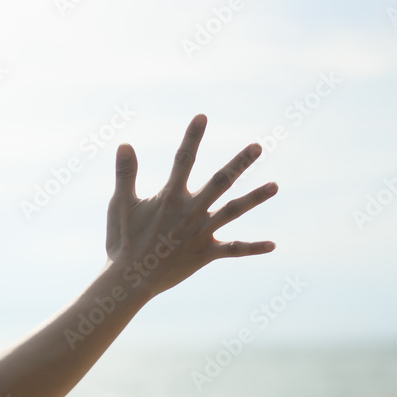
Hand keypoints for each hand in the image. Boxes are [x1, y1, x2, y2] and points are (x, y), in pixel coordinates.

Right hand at [107, 114, 277, 298]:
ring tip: (276, 186)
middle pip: (220, 182)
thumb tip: (124, 144)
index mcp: (169, 198)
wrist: (129, 279)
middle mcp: (190, 212)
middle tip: (258, 146)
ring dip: (255, 198)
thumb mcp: (120, 204)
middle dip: (239, 163)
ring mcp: (200, 233)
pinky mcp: (205, 254)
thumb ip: (125, 174)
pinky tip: (273, 245)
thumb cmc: (122, 241)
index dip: (192, 138)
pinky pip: (233, 250)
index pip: (183, 161)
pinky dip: (252, 248)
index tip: (202, 116)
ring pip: (233, 212)